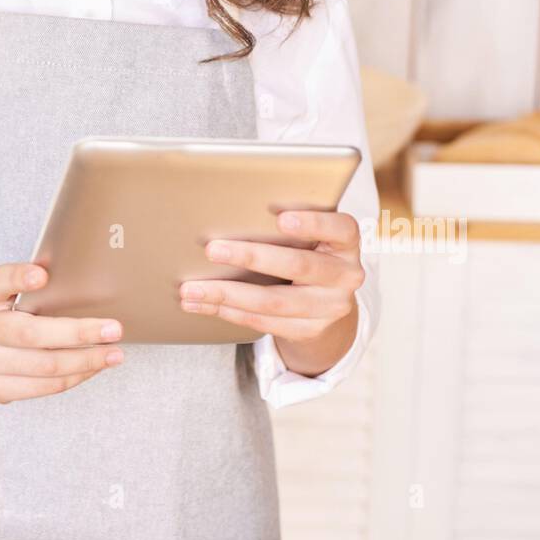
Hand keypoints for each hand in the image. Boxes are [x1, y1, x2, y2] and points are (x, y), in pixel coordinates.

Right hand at [0, 261, 124, 402]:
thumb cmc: (0, 317)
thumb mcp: (4, 295)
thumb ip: (29, 287)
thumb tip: (82, 280)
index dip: (18, 277)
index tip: (42, 275)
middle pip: (31, 334)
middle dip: (78, 333)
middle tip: (114, 329)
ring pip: (43, 366)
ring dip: (85, 361)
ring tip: (113, 354)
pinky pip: (42, 387)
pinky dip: (73, 377)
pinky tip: (92, 368)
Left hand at [178, 209, 364, 344]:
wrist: (328, 302)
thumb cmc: (309, 251)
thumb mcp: (312, 235)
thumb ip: (290, 223)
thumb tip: (232, 208)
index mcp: (347, 243)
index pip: (340, 228)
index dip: (313, 223)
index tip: (280, 218)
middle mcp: (345, 276)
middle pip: (298, 266)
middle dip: (250, 257)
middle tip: (212, 249)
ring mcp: (330, 308)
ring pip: (273, 301)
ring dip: (227, 294)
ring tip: (192, 289)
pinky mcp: (310, 331)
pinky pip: (264, 321)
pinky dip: (230, 312)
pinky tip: (206, 304)